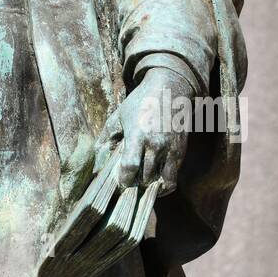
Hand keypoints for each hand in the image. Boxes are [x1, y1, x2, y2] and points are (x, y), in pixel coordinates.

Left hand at [93, 67, 192, 194]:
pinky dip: (162, 185)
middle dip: (135, 184)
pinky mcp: (180, 153)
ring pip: (160, 182)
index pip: (130, 166)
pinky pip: (172, 179)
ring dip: (149, 186)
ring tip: (141, 182)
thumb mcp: (118, 116)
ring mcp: (170, 149)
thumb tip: (97, 161)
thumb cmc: (140, 103)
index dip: (123, 180)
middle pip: (145, 177)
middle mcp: (156, 144)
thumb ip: (107, 138)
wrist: (169, 90)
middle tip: (128, 183)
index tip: (119, 182)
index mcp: (138, 134)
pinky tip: (154, 181)